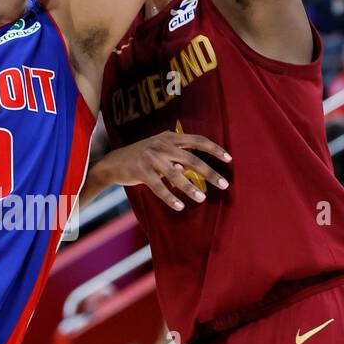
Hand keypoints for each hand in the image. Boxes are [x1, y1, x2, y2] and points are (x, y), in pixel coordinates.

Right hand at [101, 133, 230, 209]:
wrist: (114, 161)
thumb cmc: (142, 156)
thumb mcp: (161, 151)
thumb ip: (177, 157)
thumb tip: (188, 168)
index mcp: (170, 137)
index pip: (197, 140)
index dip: (214, 149)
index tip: (229, 159)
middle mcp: (162, 145)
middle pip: (192, 158)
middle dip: (209, 172)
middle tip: (223, 184)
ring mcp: (151, 158)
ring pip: (176, 174)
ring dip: (191, 187)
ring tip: (202, 198)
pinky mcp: (141, 171)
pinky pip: (159, 187)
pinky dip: (170, 197)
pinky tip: (180, 206)